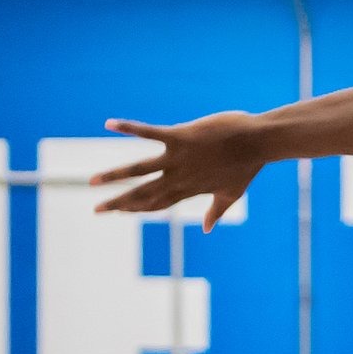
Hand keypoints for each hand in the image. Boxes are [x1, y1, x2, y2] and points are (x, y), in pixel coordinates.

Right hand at [91, 112, 263, 231]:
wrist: (260, 143)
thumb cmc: (248, 166)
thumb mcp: (232, 193)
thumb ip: (216, 212)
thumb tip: (207, 229)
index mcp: (189, 189)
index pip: (158, 203)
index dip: (138, 209)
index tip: (119, 212)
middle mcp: (179, 178)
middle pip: (144, 193)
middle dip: (119, 203)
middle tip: (96, 210)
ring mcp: (179, 158)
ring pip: (139, 170)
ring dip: (114, 176)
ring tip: (92, 181)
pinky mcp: (181, 137)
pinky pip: (150, 133)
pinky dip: (129, 128)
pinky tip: (109, 124)